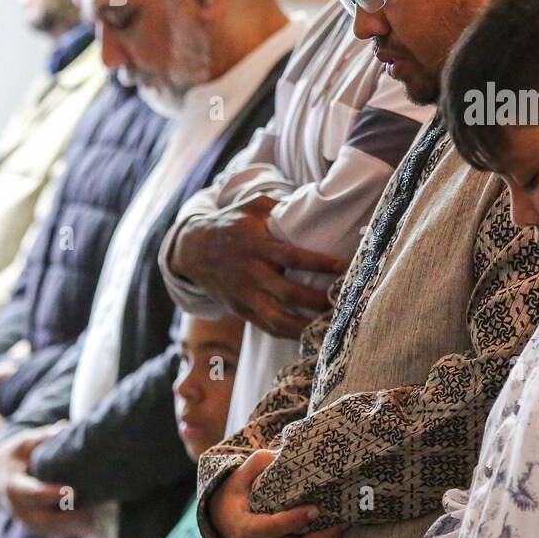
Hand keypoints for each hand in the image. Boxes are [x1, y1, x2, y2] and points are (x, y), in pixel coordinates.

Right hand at [0, 422, 93, 537]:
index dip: (50, 494)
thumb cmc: (19, 452)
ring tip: (96, 522)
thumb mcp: (27, 441)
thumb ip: (44, 436)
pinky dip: (70, 531)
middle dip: (66, 518)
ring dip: (71, 528)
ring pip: (48, 530)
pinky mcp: (36, 524)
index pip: (32, 493)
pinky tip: (92, 526)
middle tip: (92, 512)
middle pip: (41, 519)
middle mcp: (17, 507)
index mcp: (13, 485)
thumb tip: (64, 427)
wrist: (1, 471)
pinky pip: (53, 533)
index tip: (72, 491)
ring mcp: (26, 518)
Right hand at [171, 194, 347, 338]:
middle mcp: (249, 272)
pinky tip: (312, 335)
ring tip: (333, 327)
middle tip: (346, 302)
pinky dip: (290, 335)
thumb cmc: (232, 223)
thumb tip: (315, 202)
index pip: (291, 257)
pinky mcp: (240, 310)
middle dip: (319, 301)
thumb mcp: (253, 206)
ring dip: (306, 327)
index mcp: (256, 245)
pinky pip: (267, 328)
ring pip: (277, 319)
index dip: (318, 263)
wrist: (192, 249)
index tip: (343, 267)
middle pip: (288, 293)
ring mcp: (243, 294)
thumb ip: (281, 206)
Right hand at [207, 449, 336, 537]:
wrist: (226, 520)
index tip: (315, 509)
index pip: (272, 527)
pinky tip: (335, 527)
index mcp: (247, 528)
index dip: (294, 520)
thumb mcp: (240, 476)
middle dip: (321, 537)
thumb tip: (284, 453)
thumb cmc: (236, 495)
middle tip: (342, 520)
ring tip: (343, 522)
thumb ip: (259, 463)